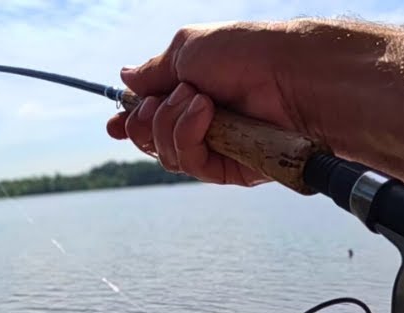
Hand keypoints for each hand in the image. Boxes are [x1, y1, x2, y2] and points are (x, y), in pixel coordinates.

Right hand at [106, 22, 324, 185]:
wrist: (289, 74)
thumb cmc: (246, 53)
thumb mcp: (188, 50)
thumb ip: (153, 70)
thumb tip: (124, 78)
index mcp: (190, 96)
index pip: (151, 119)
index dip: (129, 124)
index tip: (114, 125)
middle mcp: (201, 125)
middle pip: (150, 142)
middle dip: (145, 122)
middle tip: (157, 103)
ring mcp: (216, 148)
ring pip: (165, 155)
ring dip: (170, 124)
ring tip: (198, 99)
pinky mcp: (229, 170)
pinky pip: (190, 165)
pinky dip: (189, 136)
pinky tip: (206, 114)